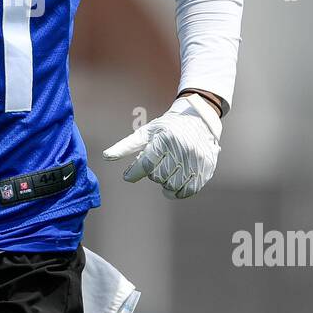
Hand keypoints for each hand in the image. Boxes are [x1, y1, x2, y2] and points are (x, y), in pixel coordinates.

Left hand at [102, 94, 222, 199]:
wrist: (199, 120)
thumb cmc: (167, 127)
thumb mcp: (147, 132)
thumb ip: (126, 145)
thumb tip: (106, 155)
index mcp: (166, 139)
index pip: (146, 164)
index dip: (134, 173)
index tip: (128, 176)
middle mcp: (183, 149)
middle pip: (159, 176)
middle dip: (153, 174)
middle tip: (155, 165)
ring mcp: (196, 160)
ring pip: (173, 185)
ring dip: (165, 184)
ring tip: (165, 174)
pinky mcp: (206, 169)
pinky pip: (189, 190)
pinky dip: (179, 192)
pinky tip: (174, 186)